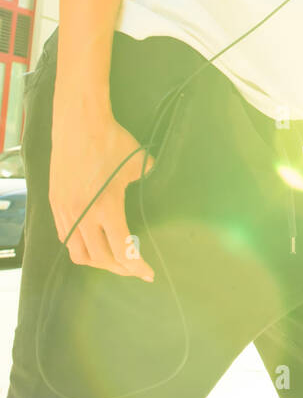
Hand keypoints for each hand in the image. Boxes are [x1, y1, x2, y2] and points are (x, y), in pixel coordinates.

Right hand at [49, 107, 155, 280]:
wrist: (79, 124)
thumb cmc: (111, 141)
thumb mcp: (138, 163)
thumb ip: (147, 179)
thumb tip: (152, 181)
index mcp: (107, 208)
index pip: (123, 251)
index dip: (137, 267)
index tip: (148, 273)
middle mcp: (83, 216)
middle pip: (101, 258)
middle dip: (120, 268)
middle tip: (134, 268)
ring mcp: (66, 211)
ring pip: (78, 253)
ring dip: (98, 261)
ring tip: (113, 260)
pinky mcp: (56, 204)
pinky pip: (65, 237)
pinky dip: (80, 246)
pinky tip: (92, 242)